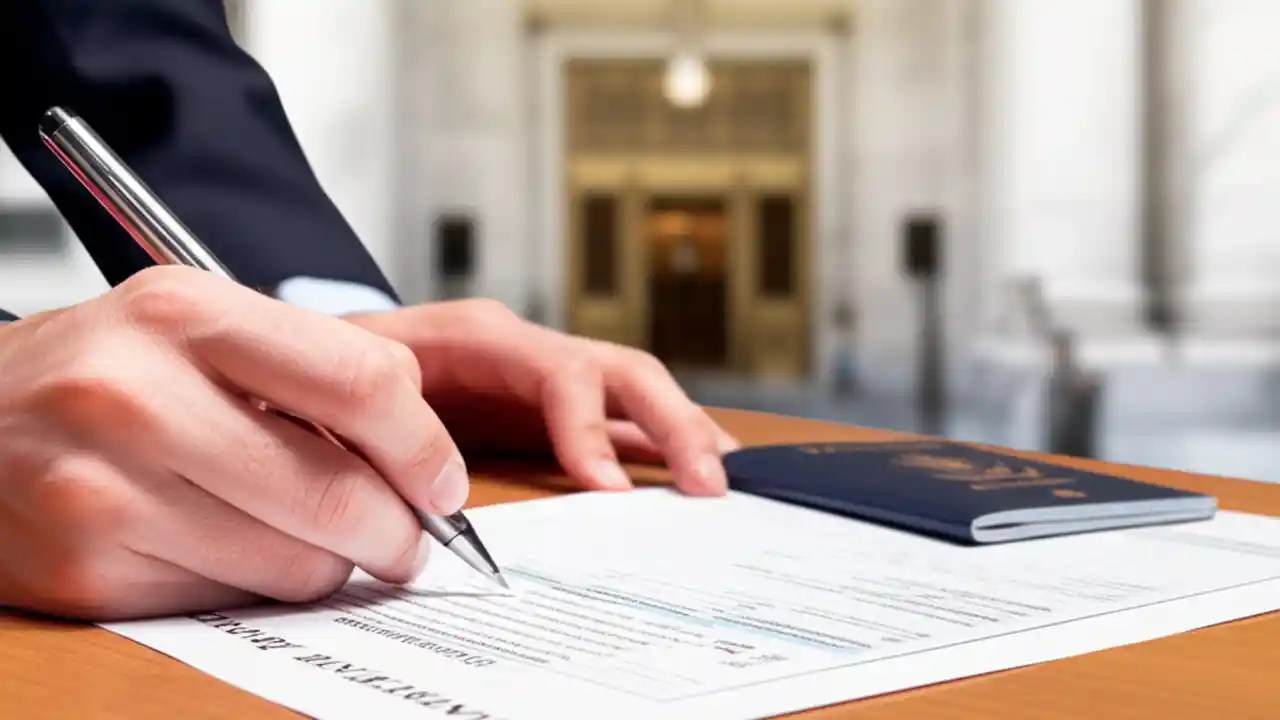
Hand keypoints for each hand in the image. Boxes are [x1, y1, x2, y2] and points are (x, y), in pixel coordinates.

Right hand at [0, 267, 463, 619]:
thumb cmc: (99, 373)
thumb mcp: (198, 325)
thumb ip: (315, 363)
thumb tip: (421, 441)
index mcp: (185, 314)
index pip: (362, 384)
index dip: (425, 447)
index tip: (442, 483)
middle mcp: (137, 396)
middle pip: (339, 495)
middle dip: (397, 533)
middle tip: (403, 539)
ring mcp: (104, 489)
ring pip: (296, 566)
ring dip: (328, 565)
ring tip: (305, 537)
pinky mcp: (84, 570)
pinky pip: (230, 603)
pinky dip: (255, 588)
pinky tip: (228, 550)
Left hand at [347, 300, 738, 495]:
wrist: (338, 356)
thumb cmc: (339, 368)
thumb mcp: (345, 380)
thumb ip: (378, 414)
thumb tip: (413, 475)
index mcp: (483, 338)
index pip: (558, 372)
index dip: (587, 428)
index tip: (609, 487)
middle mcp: (531, 351)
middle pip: (623, 372)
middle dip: (672, 424)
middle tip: (708, 485)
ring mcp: (551, 379)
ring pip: (638, 394)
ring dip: (686, 433)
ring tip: (724, 480)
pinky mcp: (558, 411)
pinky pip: (624, 423)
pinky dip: (665, 448)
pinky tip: (696, 477)